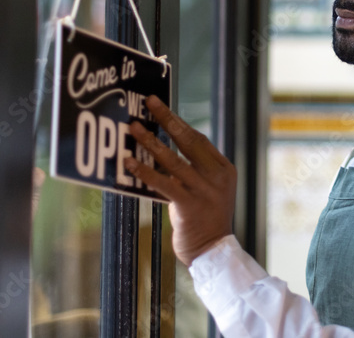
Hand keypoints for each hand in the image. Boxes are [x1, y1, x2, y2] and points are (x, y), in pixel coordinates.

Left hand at [125, 94, 236, 265]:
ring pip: (173, 160)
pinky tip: (130, 163)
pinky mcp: (189, 206)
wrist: (213, 252)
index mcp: (223, 169)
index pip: (198, 139)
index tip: (161, 107)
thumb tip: (165, 149)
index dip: (178, 121)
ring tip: (134, 128)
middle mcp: (217, 177)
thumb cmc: (204, 219)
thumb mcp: (207, 189)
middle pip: (189, 140)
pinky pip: (163, 184)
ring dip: (151, 142)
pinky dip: (145, 172)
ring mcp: (204, 191)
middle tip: (150, 102)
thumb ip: (194, 170)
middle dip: (168, 119)